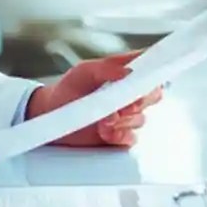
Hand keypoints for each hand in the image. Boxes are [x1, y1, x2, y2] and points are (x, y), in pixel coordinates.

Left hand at [25, 50, 164, 147]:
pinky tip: (104, 132)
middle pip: (151, 95)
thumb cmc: (69, 88)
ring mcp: (126, 116)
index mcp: (124, 73)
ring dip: (123, 120)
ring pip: (140, 118)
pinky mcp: (120, 136)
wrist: (51, 115)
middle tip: (123, 104)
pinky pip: (131, 138)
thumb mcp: (84, 72)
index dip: (155, 71)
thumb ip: (106, 68)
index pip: (149, 69)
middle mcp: (128, 94)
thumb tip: (128, 71)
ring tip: (103, 120)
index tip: (149, 77)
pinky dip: (119, 135)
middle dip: (139, 100)